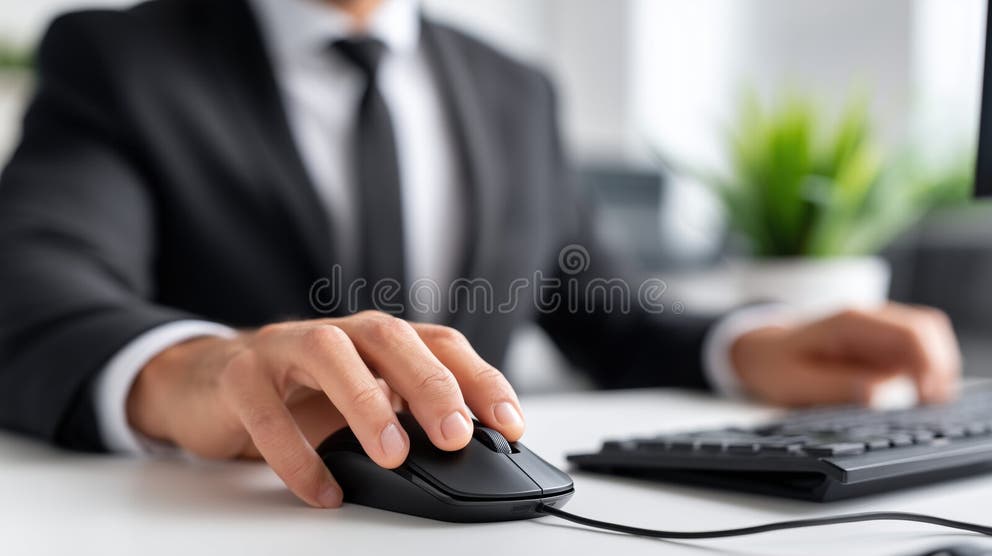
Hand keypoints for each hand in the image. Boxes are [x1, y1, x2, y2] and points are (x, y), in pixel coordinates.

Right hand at [127, 311, 524, 507]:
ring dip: (366, 403)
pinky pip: (266, 410)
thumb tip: (463, 452)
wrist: (206, 381)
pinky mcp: (239, 376)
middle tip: (455, 434)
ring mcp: (284, 347)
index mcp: (376, 340)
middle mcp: (337, 333)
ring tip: (394, 455)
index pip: (440, 343)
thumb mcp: (360, 401)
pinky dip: (296, 454)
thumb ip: (404, 416)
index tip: (511, 424)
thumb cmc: (297, 393)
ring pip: (329, 354)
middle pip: (390, 339)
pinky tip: (323, 490)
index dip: (479, 379)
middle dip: (430, 384)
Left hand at [730, 303, 960, 405]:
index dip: (929, 363)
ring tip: (927, 405)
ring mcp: (878, 332)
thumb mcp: (796, 383)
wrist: (761, 353)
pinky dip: (926, 374)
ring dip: (937, 369)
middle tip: (933, 405)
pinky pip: (917, 353)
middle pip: (928, 329)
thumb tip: (878, 393)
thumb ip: (837, 387)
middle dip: (941, 365)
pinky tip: (917, 400)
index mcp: (849, 322)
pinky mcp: (881, 347)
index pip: (909, 331)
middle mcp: (869, 320)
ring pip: (928, 340)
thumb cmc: (775, 366)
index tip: (928, 396)